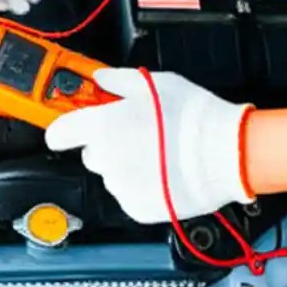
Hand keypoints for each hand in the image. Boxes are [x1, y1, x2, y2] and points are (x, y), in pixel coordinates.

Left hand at [45, 69, 253, 223]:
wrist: (227, 154)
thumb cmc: (194, 117)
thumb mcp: (153, 83)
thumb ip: (117, 80)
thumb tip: (100, 79)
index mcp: (102, 126)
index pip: (58, 132)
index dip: (63, 128)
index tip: (67, 127)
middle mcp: (106, 159)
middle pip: (90, 152)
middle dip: (107, 143)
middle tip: (137, 133)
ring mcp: (121, 186)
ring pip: (111, 174)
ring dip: (126, 165)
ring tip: (157, 153)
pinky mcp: (138, 208)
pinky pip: (129, 194)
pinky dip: (141, 185)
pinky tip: (163, 172)